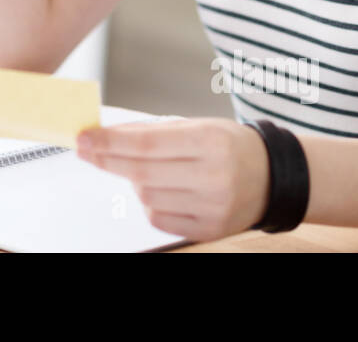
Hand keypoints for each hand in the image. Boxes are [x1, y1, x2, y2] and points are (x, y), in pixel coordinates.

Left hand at [76, 118, 270, 242]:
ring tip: (145, 170)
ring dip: (134, 182)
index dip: (110, 142)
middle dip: (107, 160)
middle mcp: (214, 176)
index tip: (84, 138)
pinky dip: (150, 204)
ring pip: (147, 197)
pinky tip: (160, 190)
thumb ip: (152, 131)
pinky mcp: (211, 230)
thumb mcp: (197, 126)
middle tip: (85, 150)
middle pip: (141, 173)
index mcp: (211, 142)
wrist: (273, 177)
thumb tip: (106, 136)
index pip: (146, 144)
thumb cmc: (228, 145)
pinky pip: (159, 220)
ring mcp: (213, 207)